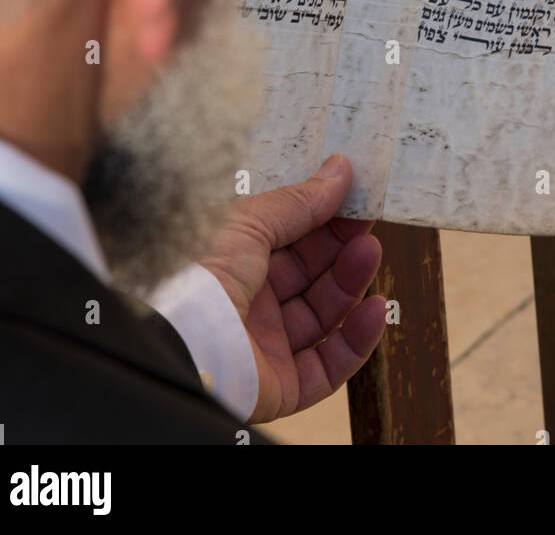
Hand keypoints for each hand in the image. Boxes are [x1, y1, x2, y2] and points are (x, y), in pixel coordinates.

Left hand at [198, 154, 385, 421]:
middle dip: (340, 247)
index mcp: (232, 262)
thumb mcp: (249, 222)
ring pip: (323, 315)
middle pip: (308, 275)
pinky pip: (328, 366)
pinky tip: (375, 310)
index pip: (288, 239)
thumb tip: (340, 170)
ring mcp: (265, 345)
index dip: (321, 217)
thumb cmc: (199, 274)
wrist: (179, 343)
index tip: (353, 194)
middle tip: (367, 220)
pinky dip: (357, 341)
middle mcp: (248, 303)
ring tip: (370, 252)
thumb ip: (299, 201)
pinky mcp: (280, 386)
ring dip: (352, 284)